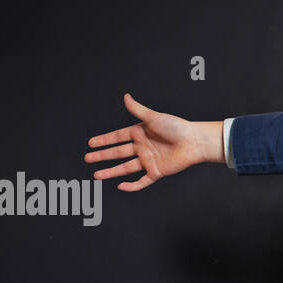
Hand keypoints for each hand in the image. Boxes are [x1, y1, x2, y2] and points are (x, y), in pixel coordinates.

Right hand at [85, 93, 222, 190]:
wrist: (194, 141)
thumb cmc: (177, 127)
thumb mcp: (154, 117)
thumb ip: (138, 110)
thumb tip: (126, 96)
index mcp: (141, 133)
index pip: (118, 137)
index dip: (104, 140)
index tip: (91, 143)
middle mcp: (143, 147)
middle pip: (118, 152)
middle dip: (102, 155)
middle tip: (88, 158)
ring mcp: (149, 160)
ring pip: (126, 168)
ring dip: (111, 171)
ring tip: (96, 175)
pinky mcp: (156, 171)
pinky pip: (142, 181)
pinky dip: (132, 185)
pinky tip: (120, 186)